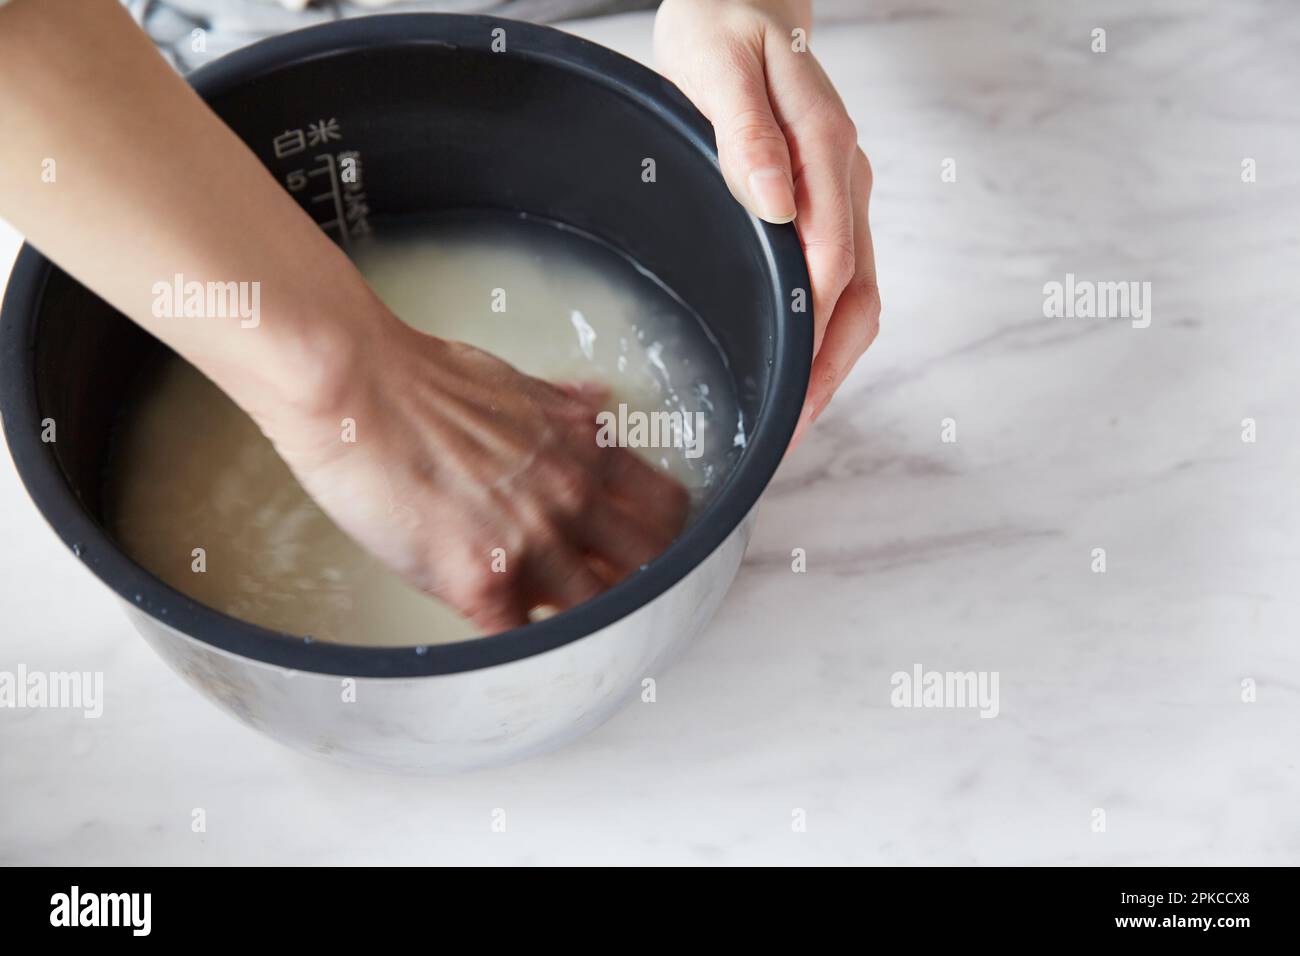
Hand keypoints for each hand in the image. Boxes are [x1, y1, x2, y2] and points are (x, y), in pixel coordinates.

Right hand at [259, 310, 690, 634]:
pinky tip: (505, 637)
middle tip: (612, 593)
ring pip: (599, 612)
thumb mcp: (518, 382)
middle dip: (642, 584)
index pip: (666, 510)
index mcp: (587, 451)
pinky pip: (524, 639)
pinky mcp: (482, 581)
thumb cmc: (423, 379)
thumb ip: (566, 407)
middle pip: (653, 566)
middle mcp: (574, 498)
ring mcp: (533, 543)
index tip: (648, 551)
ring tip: (556, 623)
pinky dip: (521, 646)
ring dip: (582, 622)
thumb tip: (600, 401)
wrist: (357, 389)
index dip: (664, 537)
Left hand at [654, 0, 880, 443]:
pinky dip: (824, 334)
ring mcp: (842, 195)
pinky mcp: (828, 205)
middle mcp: (845, 179)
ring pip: (858, 297)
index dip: (813, 337)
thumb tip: (774, 203)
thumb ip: (747, 133)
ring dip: (830, 363)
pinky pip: (842, 281)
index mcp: (826, 148)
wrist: (743, 1)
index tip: (785, 394)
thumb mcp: (719, 66)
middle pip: (860, 296)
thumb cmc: (721, 30)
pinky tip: (793, 366)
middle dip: (828, 371)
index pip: (833, 264)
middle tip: (788, 432)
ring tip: (793, 420)